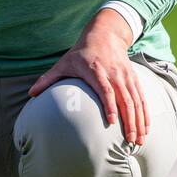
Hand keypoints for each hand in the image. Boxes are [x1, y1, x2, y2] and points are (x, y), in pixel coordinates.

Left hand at [27, 14, 148, 146]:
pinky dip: (145, 113)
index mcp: (96, 70)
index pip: (106, 89)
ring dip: (139, 121)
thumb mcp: (63, 63)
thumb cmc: (81, 52)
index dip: (110, 105)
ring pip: (136, 100)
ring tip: (139, 141)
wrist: (105, 34)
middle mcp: (114, 74)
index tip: (112, 121)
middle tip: (130, 141)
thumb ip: (48, 78)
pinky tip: (146, 128)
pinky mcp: (133, 78)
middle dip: (130, 121)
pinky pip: (141, 98)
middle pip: (125, 99)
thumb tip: (31, 93)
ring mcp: (125, 76)